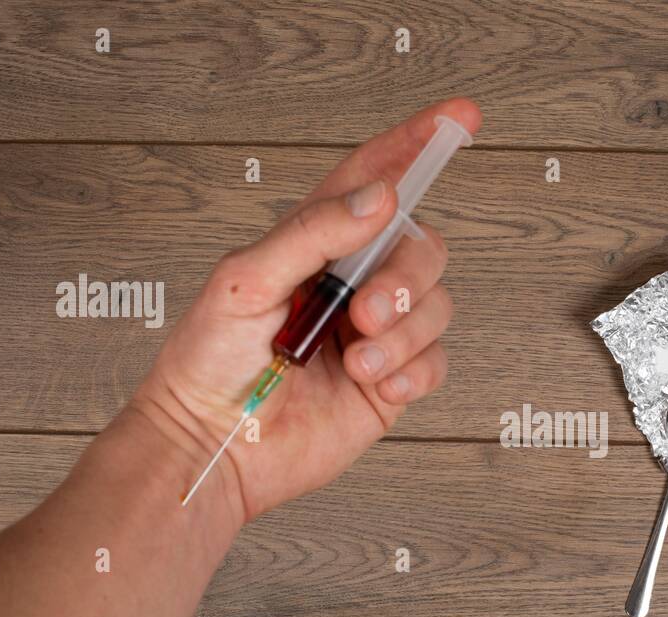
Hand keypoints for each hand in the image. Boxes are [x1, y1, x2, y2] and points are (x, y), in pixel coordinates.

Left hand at [132, 98, 482, 522]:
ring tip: (355, 362)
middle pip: (421, 248)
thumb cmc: (208, 363)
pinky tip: (373, 383)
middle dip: (405, 278)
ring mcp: (375, 334)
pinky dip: (413, 370)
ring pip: (435, 307)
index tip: (459, 116)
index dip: (416, 146)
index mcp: (315, 245)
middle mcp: (352, 284)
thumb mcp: (246, 281)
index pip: (374, 181)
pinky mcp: (390, 383)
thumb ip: (313, 234)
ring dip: (403, 334)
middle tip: (364, 313)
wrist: (213, 448)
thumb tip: (378, 197)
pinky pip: (435, 363)